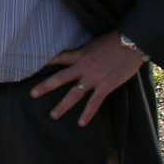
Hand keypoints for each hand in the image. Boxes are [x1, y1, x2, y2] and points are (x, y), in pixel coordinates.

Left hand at [31, 31, 146, 126]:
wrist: (131, 43)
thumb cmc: (114, 40)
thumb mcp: (93, 43)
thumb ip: (84, 51)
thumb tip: (80, 55)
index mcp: (79, 54)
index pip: (58, 58)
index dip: (45, 63)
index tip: (32, 68)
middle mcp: (82, 67)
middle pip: (60, 78)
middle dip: (45, 86)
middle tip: (32, 94)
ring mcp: (93, 78)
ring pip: (74, 94)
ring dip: (63, 105)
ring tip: (53, 115)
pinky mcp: (105, 86)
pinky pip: (94, 103)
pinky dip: (87, 114)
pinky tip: (81, 123)